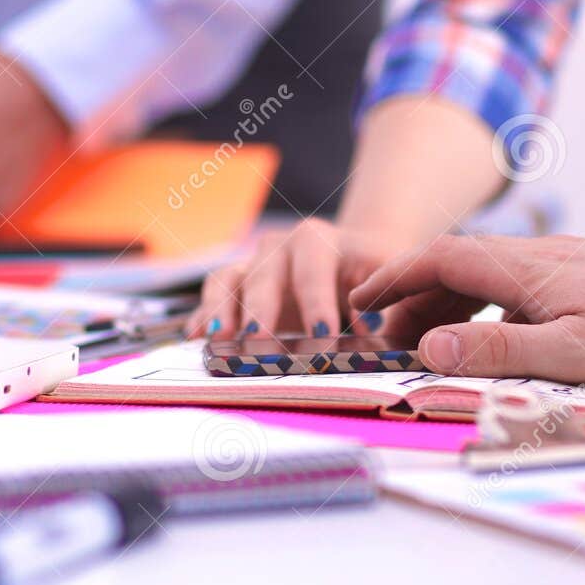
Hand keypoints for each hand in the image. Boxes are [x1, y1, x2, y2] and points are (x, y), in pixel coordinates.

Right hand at [186, 218, 406, 337]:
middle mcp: (278, 247)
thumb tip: (373, 334)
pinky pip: (215, 295)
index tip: (321, 333)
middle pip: (264, 277)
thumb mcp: (388, 277)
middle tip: (260, 343)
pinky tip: (196, 339)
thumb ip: (384, 301)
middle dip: (262, 312)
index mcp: (318, 241)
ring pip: (229, 280)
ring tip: (218, 339)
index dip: (316, 302)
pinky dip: (203, 316)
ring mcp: (253, 263)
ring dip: (222, 310)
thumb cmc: (374, 273)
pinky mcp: (237, 284)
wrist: (355, 259)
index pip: (313, 270)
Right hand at [347, 224, 584, 386]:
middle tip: (386, 339)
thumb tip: (430, 349)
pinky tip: (495, 338)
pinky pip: (517, 289)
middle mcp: (543, 259)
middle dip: (414, 297)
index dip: (396, 277)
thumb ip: (500, 350)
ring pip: (489, 278)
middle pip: (459, 266)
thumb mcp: (575, 355)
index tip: (360, 300)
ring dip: (450, 306)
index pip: (443, 259)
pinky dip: (487, 311)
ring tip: (429, 345)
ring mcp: (567, 267)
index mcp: (530, 270)